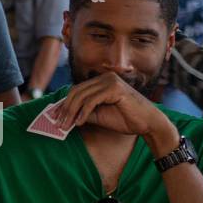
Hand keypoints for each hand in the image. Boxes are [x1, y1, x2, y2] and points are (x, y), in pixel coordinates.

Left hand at [51, 72, 178, 149]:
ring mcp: (110, 81)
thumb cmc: (126, 119)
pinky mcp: (115, 88)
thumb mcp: (99, 116)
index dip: (64, 104)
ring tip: (66, 125)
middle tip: (57, 123)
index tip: (55, 117)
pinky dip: (83, 112)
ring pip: (82, 96)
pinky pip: (92, 100)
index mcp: (102, 81)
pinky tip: (79, 123)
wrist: (148, 123)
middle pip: (77, 91)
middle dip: (65, 108)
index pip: (77, 90)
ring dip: (71, 112)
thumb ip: (84, 112)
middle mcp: (105, 77)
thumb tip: (65, 116)